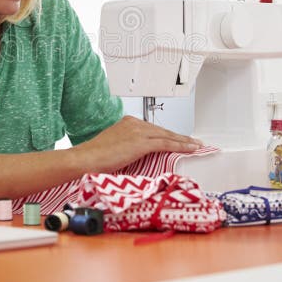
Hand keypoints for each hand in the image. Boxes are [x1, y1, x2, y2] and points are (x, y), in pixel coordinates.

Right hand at [70, 115, 203, 173]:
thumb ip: (128, 148)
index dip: (169, 135)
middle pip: (163, 131)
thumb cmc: (94, 158)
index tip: (179, 139)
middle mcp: (134, 123)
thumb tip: (137, 157)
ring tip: (197, 146)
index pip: (154, 129)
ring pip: (168, 136)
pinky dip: (181, 146)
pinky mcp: (141, 142)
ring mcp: (138, 131)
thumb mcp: (114, 148)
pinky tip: (191, 149)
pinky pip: (166, 143)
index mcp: (127, 122)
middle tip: (194, 142)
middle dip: (180, 137)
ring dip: (184, 141)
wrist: (85, 159)